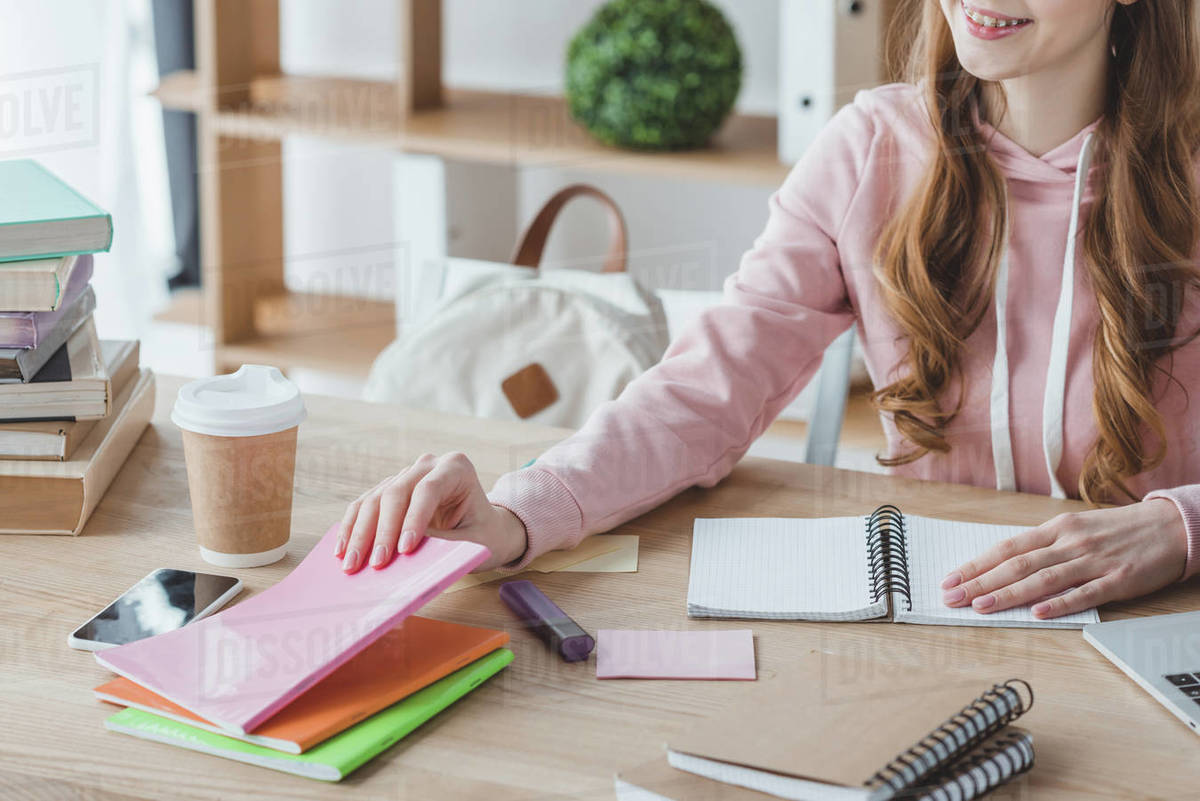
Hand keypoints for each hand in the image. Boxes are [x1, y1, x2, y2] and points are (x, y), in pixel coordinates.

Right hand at [334, 452, 527, 573]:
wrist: (484, 528)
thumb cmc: (485, 535)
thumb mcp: (474, 541)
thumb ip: (443, 542)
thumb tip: (404, 552)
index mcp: (456, 468)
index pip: (428, 489)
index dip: (413, 519)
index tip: (404, 550)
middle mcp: (427, 465)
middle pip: (396, 492)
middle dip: (382, 531)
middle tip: (376, 564)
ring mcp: (406, 475)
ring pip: (375, 499)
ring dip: (360, 533)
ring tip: (351, 564)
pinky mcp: (389, 490)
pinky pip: (364, 506)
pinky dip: (352, 528)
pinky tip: (342, 551)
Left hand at [940, 500, 1187, 618]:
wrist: (1172, 526)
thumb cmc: (1118, 530)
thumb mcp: (1076, 529)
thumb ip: (1044, 546)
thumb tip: (1005, 565)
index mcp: (1057, 529)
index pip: (1006, 547)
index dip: (976, 564)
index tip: (950, 579)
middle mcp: (1070, 543)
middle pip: (1017, 563)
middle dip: (980, 581)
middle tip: (952, 597)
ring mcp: (1094, 561)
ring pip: (1043, 578)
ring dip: (1009, 593)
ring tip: (981, 605)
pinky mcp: (1119, 580)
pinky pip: (1085, 594)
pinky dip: (1060, 604)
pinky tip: (1038, 613)